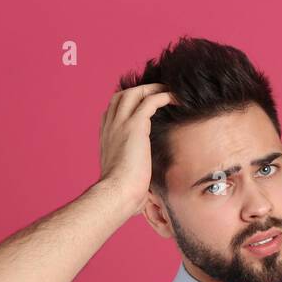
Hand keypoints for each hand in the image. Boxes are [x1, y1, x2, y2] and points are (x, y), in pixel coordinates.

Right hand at [97, 82, 178, 216]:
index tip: (144, 105)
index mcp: (106, 136)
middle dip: (141, 90)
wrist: (117, 193)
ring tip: (169, 90)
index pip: (114, 110)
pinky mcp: (134, 126)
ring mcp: (120, 123)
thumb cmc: (122, 192)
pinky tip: (175, 98)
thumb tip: (145, 187)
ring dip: (153, 89)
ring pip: (135, 93)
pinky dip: (163, 96)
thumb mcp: (124, 176)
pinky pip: (150, 101)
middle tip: (159, 91)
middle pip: (122, 96)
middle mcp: (110, 126)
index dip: (129, 103)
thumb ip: (132, 170)